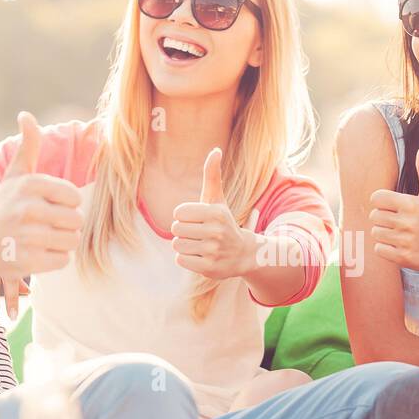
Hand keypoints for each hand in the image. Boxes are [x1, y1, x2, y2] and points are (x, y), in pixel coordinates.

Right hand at [0, 112, 81, 307]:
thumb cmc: (3, 208)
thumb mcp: (15, 176)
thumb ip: (27, 147)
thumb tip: (26, 116)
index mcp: (30, 184)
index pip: (75, 197)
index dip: (66, 205)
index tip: (47, 207)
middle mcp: (27, 208)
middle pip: (77, 221)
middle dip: (65, 227)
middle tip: (43, 227)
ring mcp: (27, 236)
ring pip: (72, 241)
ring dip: (61, 244)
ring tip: (40, 240)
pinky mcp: (28, 261)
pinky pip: (63, 260)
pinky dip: (53, 260)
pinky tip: (36, 254)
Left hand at [170, 147, 259, 278]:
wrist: (242, 254)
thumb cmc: (223, 222)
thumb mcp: (218, 199)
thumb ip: (212, 175)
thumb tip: (215, 150)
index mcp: (216, 213)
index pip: (178, 213)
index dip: (184, 216)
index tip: (197, 220)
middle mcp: (216, 232)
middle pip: (176, 230)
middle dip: (183, 232)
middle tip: (198, 234)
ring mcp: (213, 251)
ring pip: (177, 245)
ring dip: (184, 245)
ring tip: (199, 245)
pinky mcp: (209, 268)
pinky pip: (180, 260)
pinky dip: (186, 258)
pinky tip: (200, 256)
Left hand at [369, 144, 418, 274]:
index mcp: (411, 204)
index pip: (376, 198)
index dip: (381, 202)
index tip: (391, 207)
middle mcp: (408, 222)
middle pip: (374, 216)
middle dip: (382, 219)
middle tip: (396, 222)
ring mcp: (405, 241)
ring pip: (376, 233)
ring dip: (384, 234)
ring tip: (398, 234)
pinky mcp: (403, 257)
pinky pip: (379, 249)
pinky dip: (385, 248)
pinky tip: (398, 246)